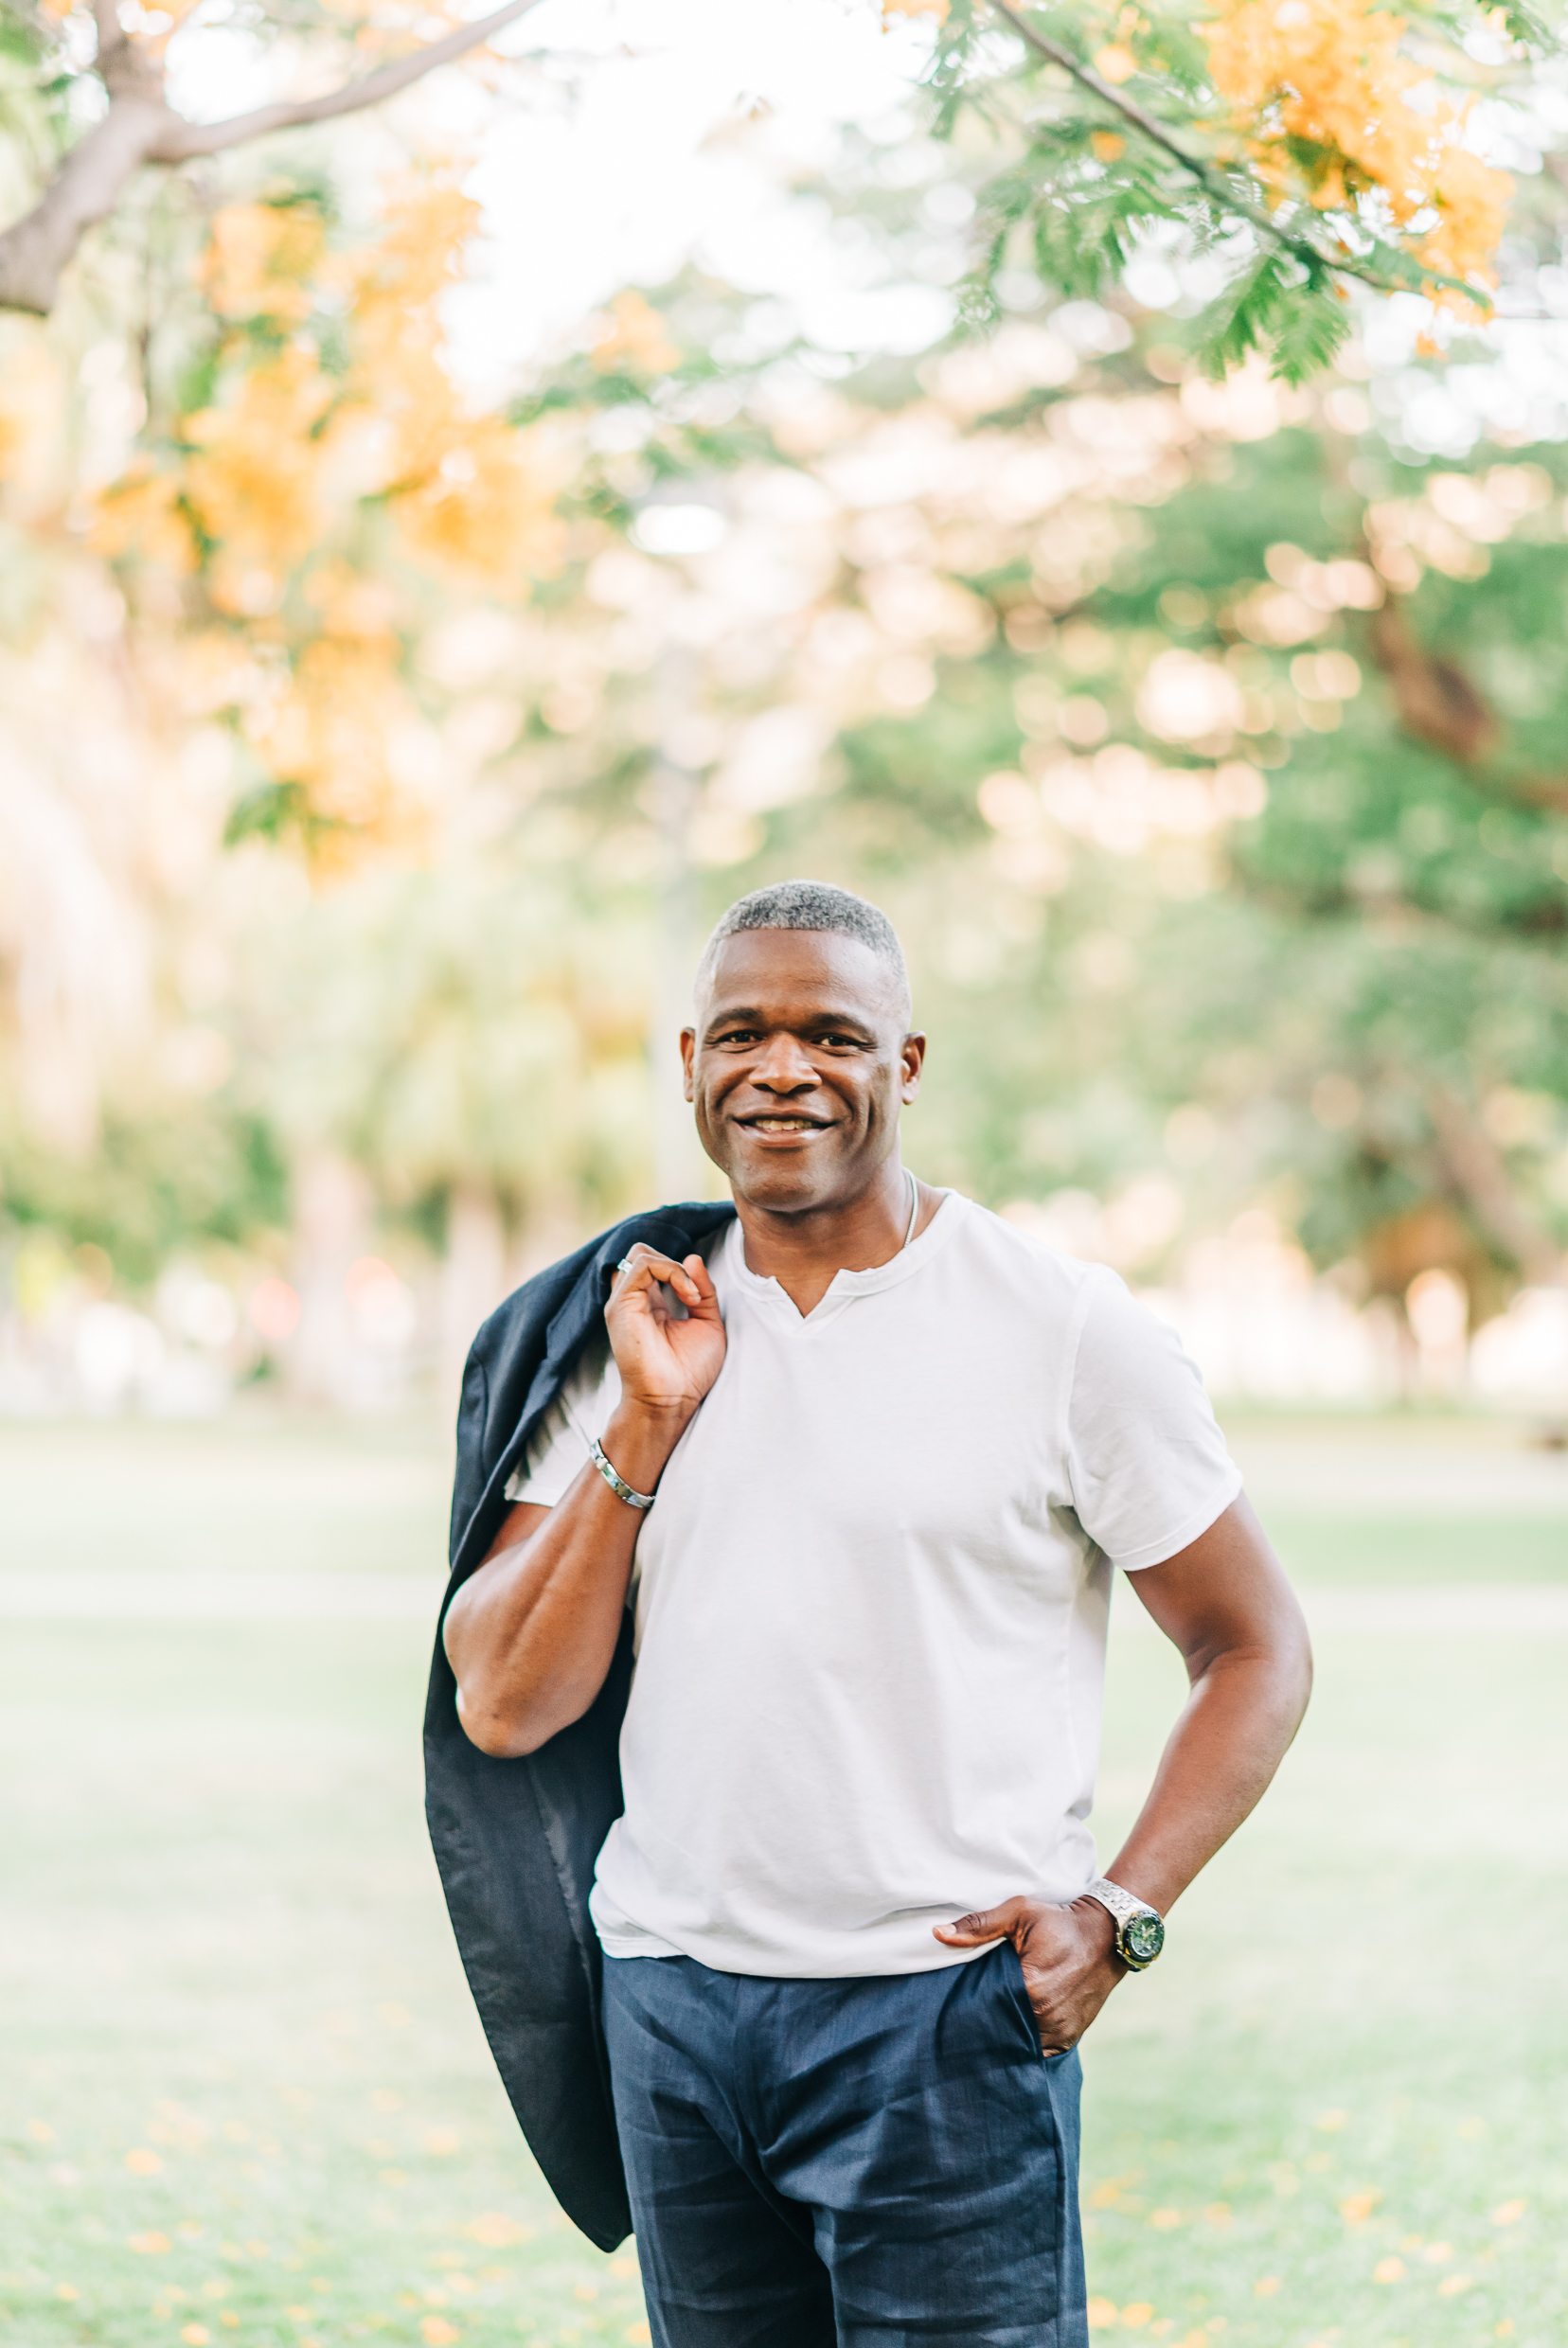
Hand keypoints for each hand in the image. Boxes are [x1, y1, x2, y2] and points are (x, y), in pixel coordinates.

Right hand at [606, 1245, 726, 1420]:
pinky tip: (689, 1297)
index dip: (680, 1270)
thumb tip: (692, 1257)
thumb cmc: (688, 1373)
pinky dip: (672, 1272)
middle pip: (641, 1253)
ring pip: (640, 1253)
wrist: (670, 1401)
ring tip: (693, 1297)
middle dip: (672, 1262)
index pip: (655, 1266)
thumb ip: (704, 1290)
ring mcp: (623, 1302)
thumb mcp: (708, 1323)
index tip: (699, 1298)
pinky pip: (644, 1265)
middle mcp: (632, 1300)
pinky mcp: (622, 1305)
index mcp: (649, 1304)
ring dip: (676, 1268)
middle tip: (693, 1293)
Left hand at [934, 1895, 1124, 2054]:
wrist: (1107, 1935)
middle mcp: (1047, 2017)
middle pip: (1003, 2034)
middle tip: (961, 2028)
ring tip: (985, 2033)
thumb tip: (938, 1933)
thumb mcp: (1019, 1912)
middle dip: (985, 2030)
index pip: (987, 2013)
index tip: (952, 2012)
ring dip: (1006, 2041)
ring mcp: (1061, 2032)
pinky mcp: (1070, 2037)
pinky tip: (1011, 2036)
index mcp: (1031, 1989)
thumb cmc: (1060, 1921)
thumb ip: (978, 1926)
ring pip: (1021, 2047)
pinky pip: (1040, 2052)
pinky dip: (1026, 2046)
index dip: (968, 2013)